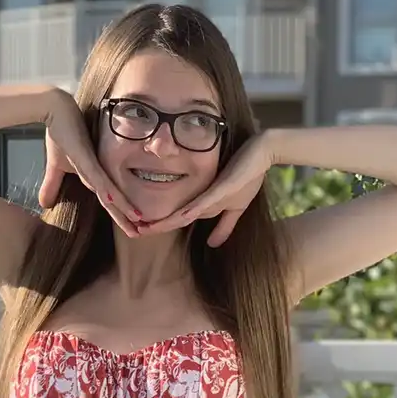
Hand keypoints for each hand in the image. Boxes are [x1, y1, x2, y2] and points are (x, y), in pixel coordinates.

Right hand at [38, 90, 141, 237]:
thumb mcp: (55, 167)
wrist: (55, 110)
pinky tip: (115, 202)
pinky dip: (107, 190)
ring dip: (124, 208)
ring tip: (138, 222)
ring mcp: (93, 165)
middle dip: (127, 218)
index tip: (133, 230)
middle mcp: (98, 172)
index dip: (120, 216)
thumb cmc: (60, 134)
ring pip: (110, 192)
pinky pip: (98, 177)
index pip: (109, 201)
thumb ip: (52, 186)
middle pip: (114, 200)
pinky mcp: (86, 157)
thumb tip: (44, 205)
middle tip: (141, 232)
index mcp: (94, 176)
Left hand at [139, 134, 271, 245]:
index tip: (142, 232)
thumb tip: (212, 245)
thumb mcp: (236, 208)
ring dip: (165, 221)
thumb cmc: (248, 175)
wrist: (263, 152)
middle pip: (176, 216)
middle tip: (134, 231)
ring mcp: (211, 192)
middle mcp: (203, 197)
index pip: (178, 219)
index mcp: (204, 202)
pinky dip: (192, 211)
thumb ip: (224, 226)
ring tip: (144, 227)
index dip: (161, 226)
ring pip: (183, 211)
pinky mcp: (222, 186)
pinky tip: (180, 218)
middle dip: (156, 225)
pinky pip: (205, 201)